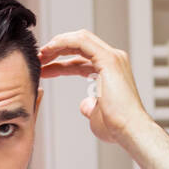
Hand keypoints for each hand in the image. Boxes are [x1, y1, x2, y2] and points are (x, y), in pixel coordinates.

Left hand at [38, 30, 153, 146]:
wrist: (130, 130)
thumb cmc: (117, 127)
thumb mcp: (96, 115)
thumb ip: (90, 106)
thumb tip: (85, 105)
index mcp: (111, 72)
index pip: (82, 59)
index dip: (61, 64)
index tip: (44, 69)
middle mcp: (114, 61)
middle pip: (80, 46)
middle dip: (57, 50)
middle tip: (39, 59)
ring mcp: (113, 57)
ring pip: (80, 38)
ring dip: (58, 44)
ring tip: (41, 54)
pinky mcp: (108, 59)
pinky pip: (81, 41)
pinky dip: (63, 43)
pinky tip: (49, 50)